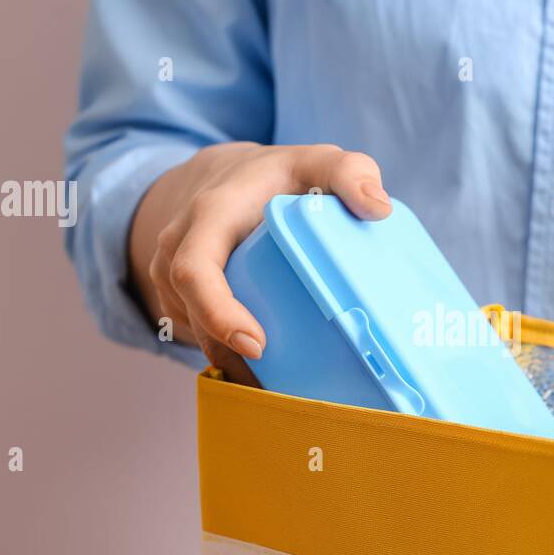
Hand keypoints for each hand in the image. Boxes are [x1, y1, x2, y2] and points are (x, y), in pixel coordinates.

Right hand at [128, 142, 390, 381]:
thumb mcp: (317, 160)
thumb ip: (349, 172)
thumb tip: (379, 207)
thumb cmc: (279, 176)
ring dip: (236, 368)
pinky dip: (233, 364)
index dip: (219, 313)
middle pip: (194, 317)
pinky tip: (273, 382)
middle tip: (286, 391)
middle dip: (234, 359)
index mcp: (210, 217)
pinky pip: (202, 339)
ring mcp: (174, 281)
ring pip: (197, 336)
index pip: (195, 271)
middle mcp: (178, 251)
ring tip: (286, 393)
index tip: (257, 345)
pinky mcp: (182, 303)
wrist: (226, 179)